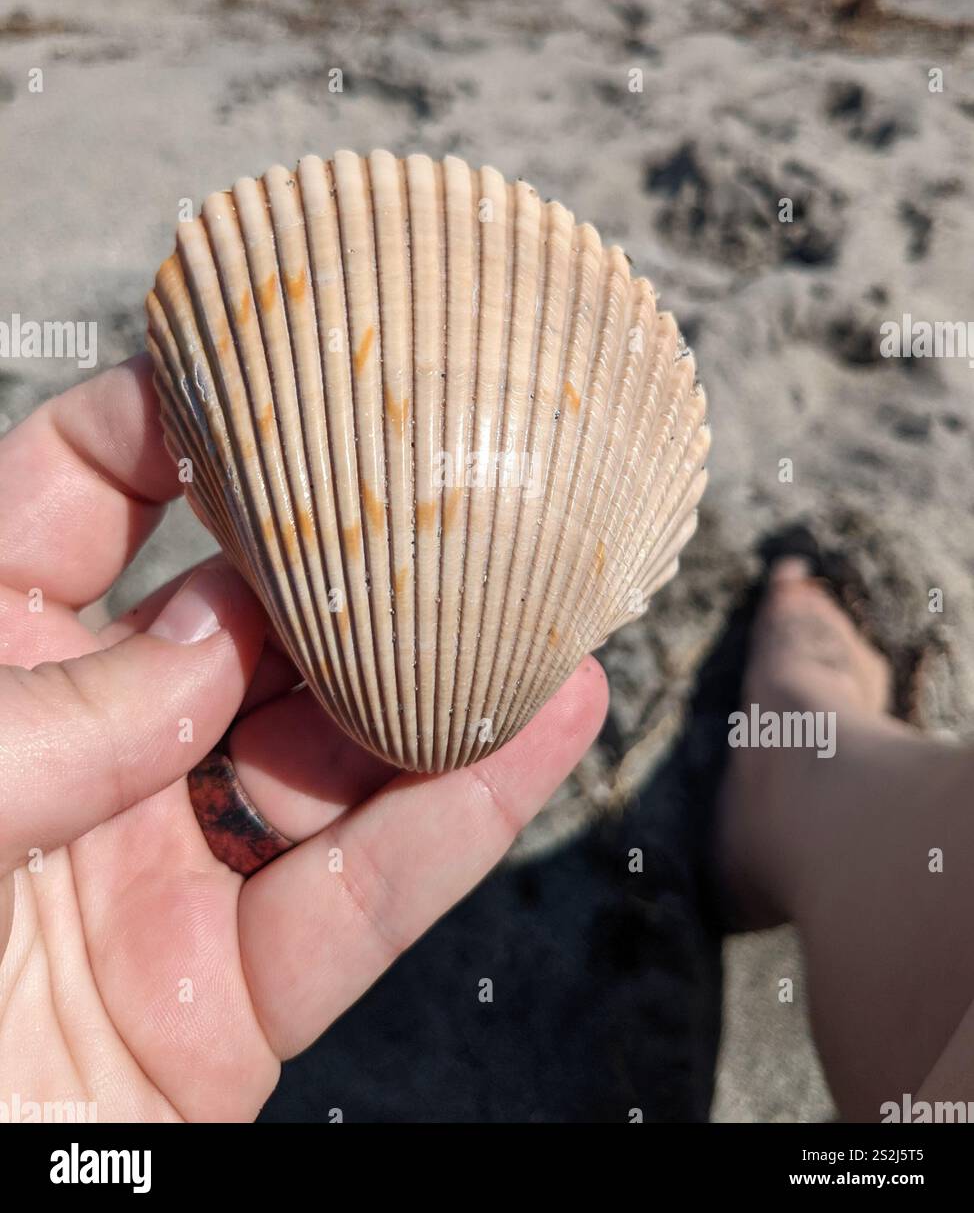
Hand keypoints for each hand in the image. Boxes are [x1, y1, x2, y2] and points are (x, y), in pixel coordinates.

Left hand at [0, 356, 606, 1121]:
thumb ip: (41, 721)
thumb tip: (212, 647)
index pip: (73, 497)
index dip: (167, 427)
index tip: (277, 379)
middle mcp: (83, 758)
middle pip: (235, 620)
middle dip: (340, 557)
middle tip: (445, 484)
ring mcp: (163, 875)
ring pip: (327, 753)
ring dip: (429, 679)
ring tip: (534, 592)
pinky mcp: (231, 1001)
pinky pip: (363, 900)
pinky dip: (462, 816)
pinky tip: (551, 723)